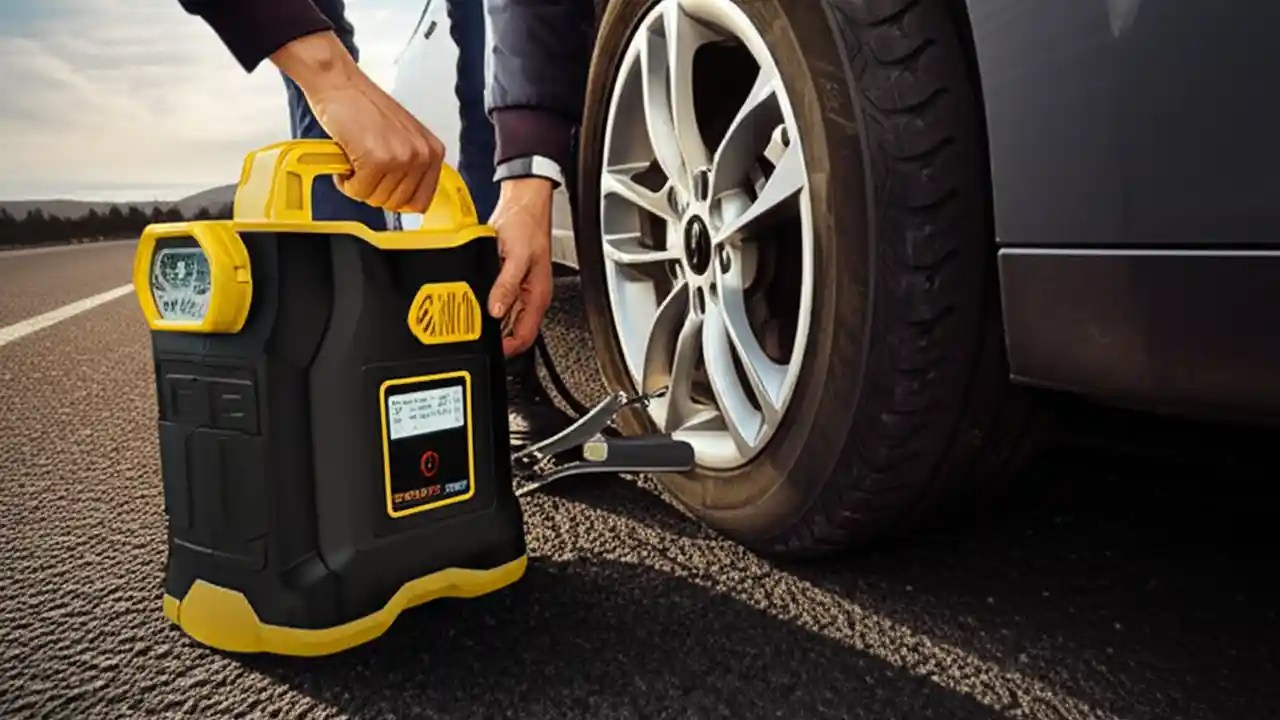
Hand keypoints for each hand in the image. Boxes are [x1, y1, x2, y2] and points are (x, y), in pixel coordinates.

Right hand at [271, 32, 444, 213]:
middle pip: (397, 203)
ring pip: (376, 199)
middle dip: (374, 191)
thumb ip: (410, 166)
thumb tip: (407, 201)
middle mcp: (422, 155)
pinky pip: (358, 191)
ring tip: (355, 161)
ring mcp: (401, 158)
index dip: (396, 200)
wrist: (340, 83)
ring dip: (359, 185)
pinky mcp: (376, 160)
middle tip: (363, 169)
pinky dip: (346, 182)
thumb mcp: (402, 137)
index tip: (383, 189)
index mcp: (433, 151)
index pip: (422, 201)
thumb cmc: (364, 106)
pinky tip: (347, 160)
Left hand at [487, 177, 554, 356]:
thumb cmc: (526, 225)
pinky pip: (498, 301)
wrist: (522, 203)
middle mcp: (530, 296)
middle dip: (495, 336)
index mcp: (537, 295)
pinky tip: (474, 299)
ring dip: (489, 320)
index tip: (488, 348)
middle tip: (472, 332)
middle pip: (513, 331)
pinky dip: (487, 303)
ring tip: (470, 318)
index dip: (507, 348)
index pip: (525, 336)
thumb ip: (506, 285)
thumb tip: (496, 311)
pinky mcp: (509, 279)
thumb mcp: (515, 256)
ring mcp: (520, 289)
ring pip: (505, 317)